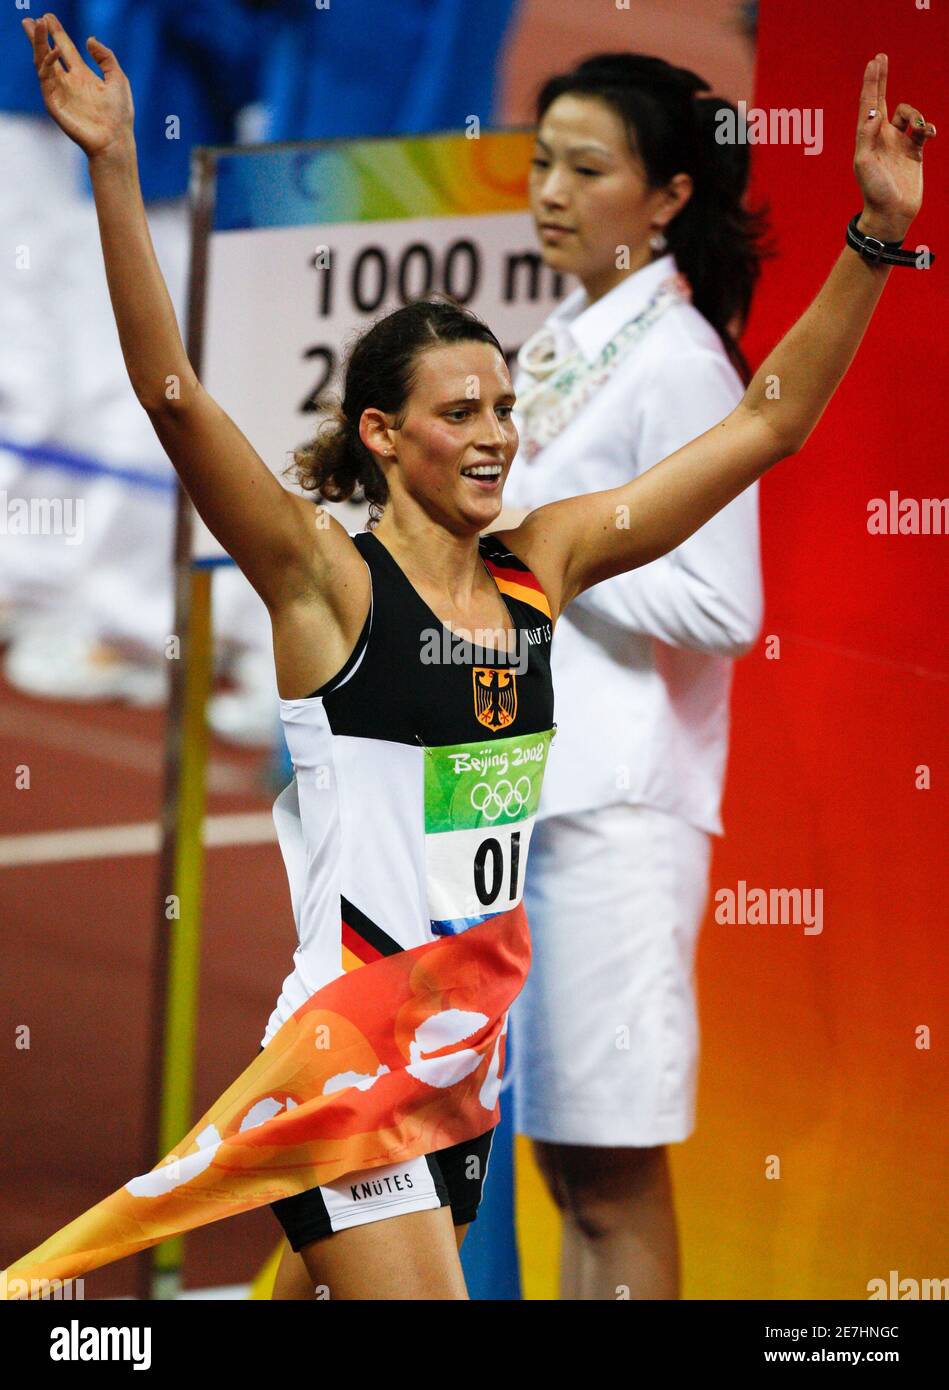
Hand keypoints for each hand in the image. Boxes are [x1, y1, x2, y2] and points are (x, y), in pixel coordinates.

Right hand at [21, 12, 132, 159]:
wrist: (114, 139)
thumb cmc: (119, 115)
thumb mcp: (117, 79)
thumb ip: (105, 57)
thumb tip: (89, 39)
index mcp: (83, 76)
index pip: (66, 50)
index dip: (57, 33)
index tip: (49, 17)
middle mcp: (69, 82)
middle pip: (49, 54)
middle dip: (39, 37)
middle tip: (34, 19)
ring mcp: (60, 92)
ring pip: (43, 63)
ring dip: (38, 44)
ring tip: (37, 25)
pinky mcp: (54, 102)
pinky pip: (46, 78)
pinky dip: (48, 63)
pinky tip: (54, 51)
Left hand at [854, 53, 935, 242]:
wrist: (892, 212)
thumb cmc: (874, 190)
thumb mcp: (864, 163)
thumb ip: (866, 136)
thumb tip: (873, 113)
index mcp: (868, 137)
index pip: (869, 103)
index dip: (872, 82)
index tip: (875, 62)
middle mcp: (881, 136)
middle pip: (883, 100)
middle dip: (882, 80)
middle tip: (881, 58)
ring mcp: (898, 142)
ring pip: (909, 114)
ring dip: (917, 116)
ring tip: (920, 131)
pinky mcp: (914, 151)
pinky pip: (923, 129)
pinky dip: (927, 127)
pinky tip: (929, 134)